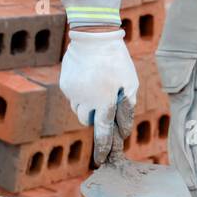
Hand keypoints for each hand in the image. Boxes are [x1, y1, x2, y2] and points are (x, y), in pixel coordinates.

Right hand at [60, 28, 138, 164]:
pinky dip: (80, 93)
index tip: (101, 160)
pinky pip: (72, 96)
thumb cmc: (117, 60)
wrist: (93, 36)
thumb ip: (127, 105)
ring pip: (78, 110)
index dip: (103, 147)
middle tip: (103, 103)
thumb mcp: (131, 82)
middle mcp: (85, 99)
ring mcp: (72, 92)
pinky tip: (88, 77)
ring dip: (87, 106)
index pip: (104, 131)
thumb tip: (122, 127)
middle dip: (95, 118)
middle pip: (87, 121)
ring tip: (96, 87)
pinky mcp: (65, 84)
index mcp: (105, 100)